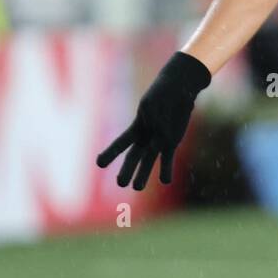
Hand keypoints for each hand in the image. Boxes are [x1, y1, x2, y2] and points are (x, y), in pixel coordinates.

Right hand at [96, 51, 210, 189]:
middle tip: (120, 183)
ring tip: (136, 188)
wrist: (177, 90)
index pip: (121, 142)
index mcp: (137, 125)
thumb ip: (154, 117)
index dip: (111, 153)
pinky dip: (166, 169)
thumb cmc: (162, 93)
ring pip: (148, 160)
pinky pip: (167, 158)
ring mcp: (158, 141)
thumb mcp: (156, 101)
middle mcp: (145, 136)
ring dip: (143, 174)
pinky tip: (165, 181)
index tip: (99, 163)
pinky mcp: (171, 142)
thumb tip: (157, 130)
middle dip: (127, 169)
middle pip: (133, 155)